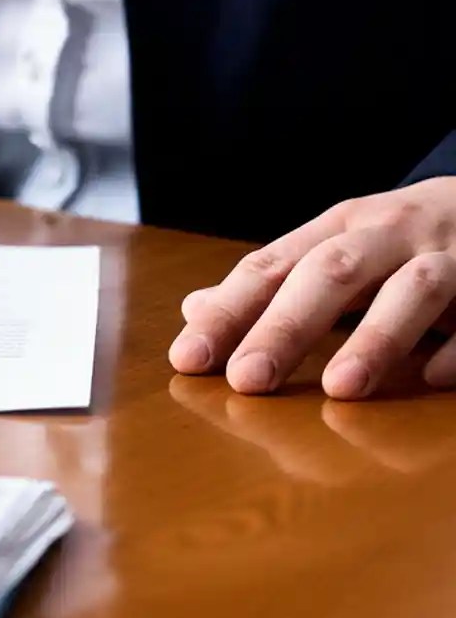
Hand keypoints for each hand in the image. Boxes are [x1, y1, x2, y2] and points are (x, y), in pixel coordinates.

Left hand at [169, 177, 455, 398]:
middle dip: (287, 325)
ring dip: (378, 338)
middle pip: (332, 273)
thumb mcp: (333, 248)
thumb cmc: (400, 239)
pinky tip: (433, 379)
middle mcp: (391, 235)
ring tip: (341, 388)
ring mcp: (453, 256)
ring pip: (415, 289)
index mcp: (338, 229)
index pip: (270, 267)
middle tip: (246, 379)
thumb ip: (270, 284)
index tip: (187, 358)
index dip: (227, 312)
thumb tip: (194, 309)